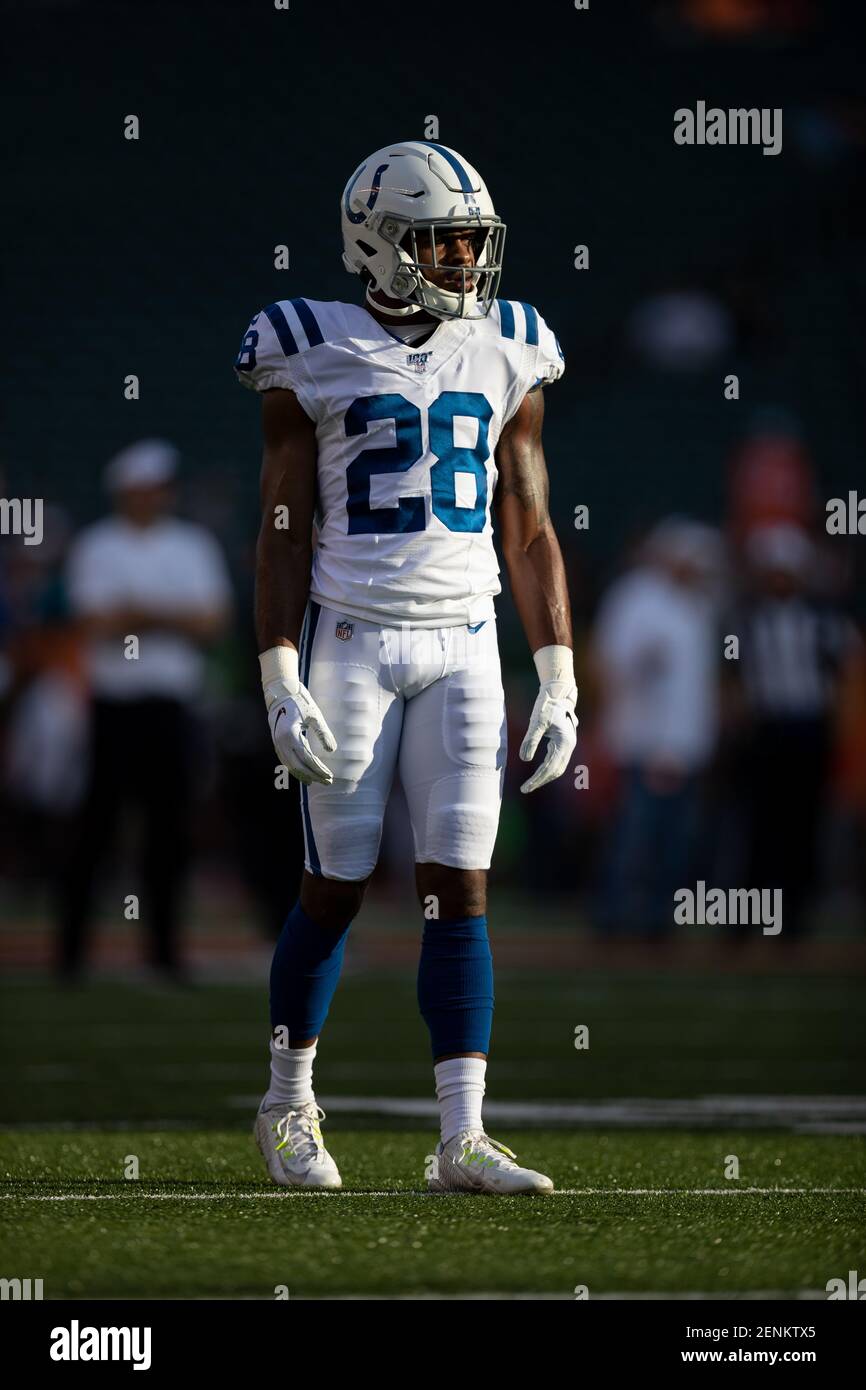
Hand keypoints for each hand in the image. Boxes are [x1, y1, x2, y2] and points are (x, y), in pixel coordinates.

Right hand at [260, 646, 336, 785]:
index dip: (318, 769)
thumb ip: (323, 733)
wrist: (280, 694)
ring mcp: (277, 744)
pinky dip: (295, 770)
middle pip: (298, 766)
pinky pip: (286, 761)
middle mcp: (281, 743)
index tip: (329, 776)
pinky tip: (305, 774)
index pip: (307, 758)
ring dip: (304, 775)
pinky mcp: (277, 744)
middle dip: (313, 775)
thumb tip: (332, 751)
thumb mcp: (315, 715)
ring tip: (316, 781)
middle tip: (327, 781)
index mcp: (290, 735)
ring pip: (290, 766)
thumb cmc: (300, 703)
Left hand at [519, 645, 577, 793]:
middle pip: (556, 770)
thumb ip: (531, 740)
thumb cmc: (546, 706)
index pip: (550, 767)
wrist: (557, 694)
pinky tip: (537, 773)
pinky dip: (547, 769)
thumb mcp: (537, 721)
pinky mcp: (564, 743)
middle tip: (525, 788)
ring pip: (558, 767)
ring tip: (530, 784)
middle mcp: (569, 746)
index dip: (538, 778)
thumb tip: (524, 759)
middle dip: (541, 780)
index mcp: (565, 742)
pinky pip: (557, 761)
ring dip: (545, 777)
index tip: (526, 787)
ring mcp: (568, 745)